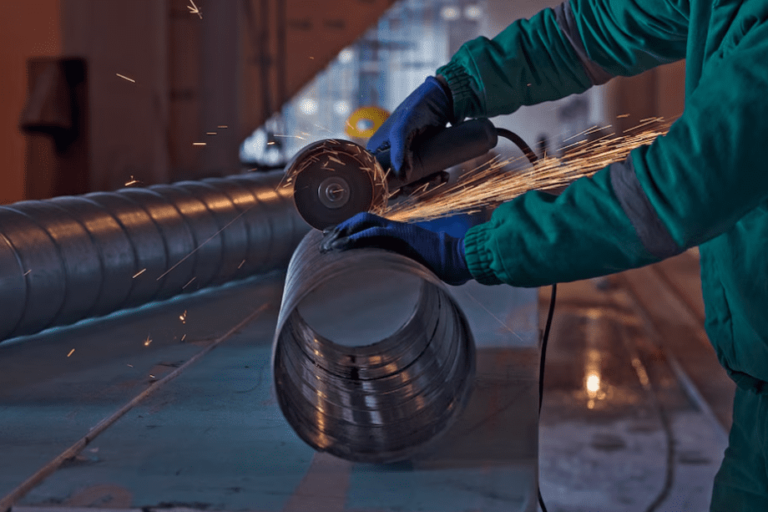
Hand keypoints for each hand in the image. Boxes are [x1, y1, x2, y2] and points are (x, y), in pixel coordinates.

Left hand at [320, 213, 471, 285]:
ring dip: (344, 232)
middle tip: (324, 242)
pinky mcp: (403, 236)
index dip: (347, 230)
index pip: (368, 224)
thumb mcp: (416, 265)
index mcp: (398, 233)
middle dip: (340, 229)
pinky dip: (357, 238)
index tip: (331, 239)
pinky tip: (343, 246)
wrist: (460, 258)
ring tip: (329, 245)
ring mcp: (399, 230)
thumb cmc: (443, 265)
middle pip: (361, 219)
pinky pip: (375, 233)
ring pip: (364, 222)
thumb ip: (401, 266)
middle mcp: (396, 228)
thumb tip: (390, 280)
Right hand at [367, 76, 453, 178]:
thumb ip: (399, 149)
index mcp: (376, 148)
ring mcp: (403, 157)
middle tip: (434, 178)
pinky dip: (433, 176)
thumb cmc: (417, 107)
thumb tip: (402, 177)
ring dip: (427, 182)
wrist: (440, 98)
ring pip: (411, 180)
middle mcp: (388, 155)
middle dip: (416, 185)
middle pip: (397, 181)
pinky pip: (423, 174)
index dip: (393, 186)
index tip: (409, 187)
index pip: (379, 175)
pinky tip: (444, 175)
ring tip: (442, 176)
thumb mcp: (404, 126)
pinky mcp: (418, 157)